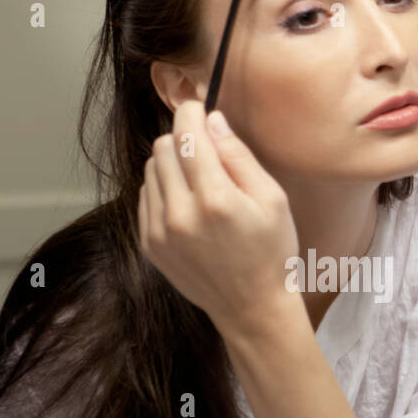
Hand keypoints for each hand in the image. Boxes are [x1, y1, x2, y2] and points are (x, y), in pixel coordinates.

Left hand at [138, 101, 298, 335]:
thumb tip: (211, 120)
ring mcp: (159, 232)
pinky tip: (189, 205)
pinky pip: (145, 197)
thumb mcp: (272, 199)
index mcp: (215, 200)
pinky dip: (164, 190)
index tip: (199, 109)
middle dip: (182, 138)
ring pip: (151, 170)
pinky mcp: (149, 245)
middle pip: (162, 147)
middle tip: (206, 151)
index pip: (186, 134)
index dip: (191, 112)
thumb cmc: (271, 252)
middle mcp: (180, 215)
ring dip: (172, 164)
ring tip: (200, 183)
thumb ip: (238, 156)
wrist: (251, 308)